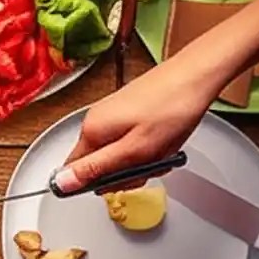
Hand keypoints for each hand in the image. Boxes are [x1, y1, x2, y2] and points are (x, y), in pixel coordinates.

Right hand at [56, 61, 215, 194]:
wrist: (197, 74)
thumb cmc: (172, 109)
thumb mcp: (133, 150)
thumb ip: (95, 169)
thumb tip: (60, 184)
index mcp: (91, 131)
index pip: (74, 172)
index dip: (99, 183)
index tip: (122, 179)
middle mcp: (96, 121)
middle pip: (99, 165)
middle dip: (125, 171)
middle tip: (149, 163)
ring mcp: (111, 115)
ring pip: (118, 154)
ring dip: (140, 159)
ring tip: (160, 149)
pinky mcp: (127, 111)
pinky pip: (130, 141)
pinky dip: (147, 146)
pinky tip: (162, 139)